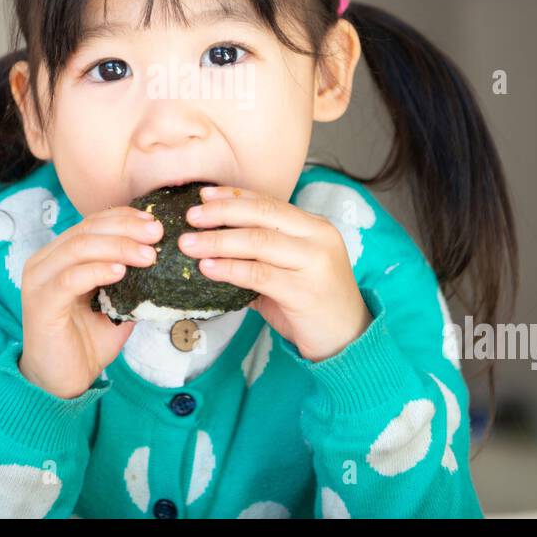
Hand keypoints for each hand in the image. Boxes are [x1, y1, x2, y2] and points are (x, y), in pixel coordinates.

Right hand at [17, 205, 162, 398]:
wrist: (63, 381)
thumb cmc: (86, 341)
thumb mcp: (115, 303)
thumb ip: (130, 279)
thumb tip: (161, 257)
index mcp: (60, 255)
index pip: (92, 222)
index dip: (124, 218)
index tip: (155, 223)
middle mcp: (45, 261)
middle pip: (87, 229)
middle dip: (127, 229)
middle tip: (157, 235)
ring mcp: (39, 280)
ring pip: (79, 247)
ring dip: (118, 247)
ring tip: (148, 255)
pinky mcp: (40, 303)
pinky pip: (70, 278)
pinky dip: (98, 270)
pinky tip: (121, 272)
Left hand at [175, 185, 372, 361]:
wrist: (347, 339)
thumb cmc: (312, 303)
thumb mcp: (290, 269)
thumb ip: (261, 254)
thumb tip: (211, 241)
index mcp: (315, 226)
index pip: (269, 202)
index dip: (234, 197)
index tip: (203, 196)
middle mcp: (318, 238)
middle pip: (262, 215)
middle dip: (222, 212)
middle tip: (191, 217)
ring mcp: (315, 264)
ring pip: (258, 242)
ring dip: (218, 241)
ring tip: (189, 244)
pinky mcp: (305, 292)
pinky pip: (259, 275)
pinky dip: (229, 269)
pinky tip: (208, 268)